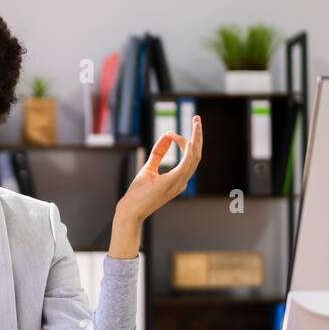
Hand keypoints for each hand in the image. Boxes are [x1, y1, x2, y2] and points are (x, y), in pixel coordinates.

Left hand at [106, 115, 202, 258]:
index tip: (169, 134)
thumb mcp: (149, 168)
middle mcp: (182, 180)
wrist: (130, 210)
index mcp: (178, 178)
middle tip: (197, 119)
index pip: (188, 156)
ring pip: (194, 157)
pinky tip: (188, 140)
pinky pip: (186, 164)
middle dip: (198, 136)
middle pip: (196, 154)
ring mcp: (179, 182)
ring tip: (196, 122)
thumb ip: (158, 153)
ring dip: (196, 138)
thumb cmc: (139, 193)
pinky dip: (188, 151)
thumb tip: (165, 137)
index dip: (182, 141)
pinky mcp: (173, 182)